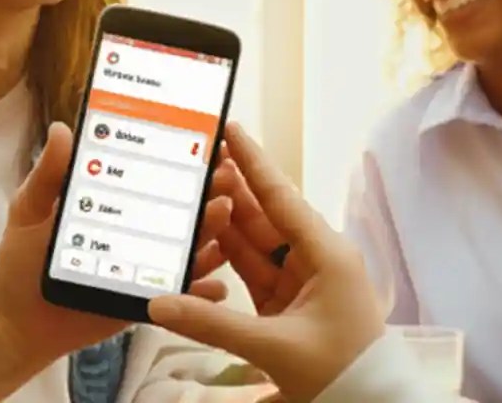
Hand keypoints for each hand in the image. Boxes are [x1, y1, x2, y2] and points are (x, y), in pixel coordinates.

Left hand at [0, 121, 234, 364]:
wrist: (17, 322)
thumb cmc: (22, 262)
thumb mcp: (30, 210)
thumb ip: (48, 175)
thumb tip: (62, 129)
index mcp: (115, 202)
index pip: (156, 175)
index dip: (185, 158)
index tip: (209, 140)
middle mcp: (137, 230)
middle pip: (182, 208)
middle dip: (208, 190)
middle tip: (224, 174)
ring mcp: (146, 265)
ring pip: (189, 247)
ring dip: (212, 232)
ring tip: (222, 212)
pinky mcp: (147, 299)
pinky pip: (182, 294)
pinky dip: (203, 291)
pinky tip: (217, 286)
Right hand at [148, 123, 384, 402]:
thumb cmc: (342, 373)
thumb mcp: (274, 346)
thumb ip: (212, 323)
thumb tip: (160, 303)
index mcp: (326, 254)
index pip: (281, 197)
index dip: (253, 162)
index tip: (231, 129)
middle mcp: (316, 258)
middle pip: (266, 214)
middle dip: (233, 188)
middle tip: (198, 160)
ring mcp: (303, 280)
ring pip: (257, 242)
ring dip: (227, 221)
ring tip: (193, 193)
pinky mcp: (289, 303)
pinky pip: (254, 270)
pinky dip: (229, 256)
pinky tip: (204, 238)